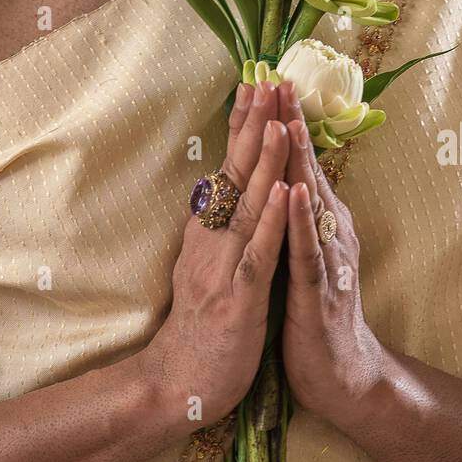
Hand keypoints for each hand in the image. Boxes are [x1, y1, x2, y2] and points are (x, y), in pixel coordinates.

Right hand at [139, 81, 290, 433]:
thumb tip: (227, 185)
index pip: (228, 165)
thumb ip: (217, 225)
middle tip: (267, 80)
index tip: (256, 82)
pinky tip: (284, 192)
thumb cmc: (200, 322)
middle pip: (235, 171)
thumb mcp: (206, 261)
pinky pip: (257, 252)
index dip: (242, 124)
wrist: (177, 381)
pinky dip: (271, 220)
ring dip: (265, 161)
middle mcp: (210, 237)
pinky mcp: (238, 296)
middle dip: (253, 125)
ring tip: (279, 121)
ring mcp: (223, 265)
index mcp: (207, 229)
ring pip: (247, 204)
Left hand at [276, 80, 385, 428]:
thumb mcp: (299, 253)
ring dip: (300, 162)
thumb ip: (292, 214)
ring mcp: (327, 258)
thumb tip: (279, 171)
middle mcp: (328, 230)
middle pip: (307, 168)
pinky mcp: (319, 291)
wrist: (340, 374)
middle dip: (291, 125)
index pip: (298, 162)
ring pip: (311, 201)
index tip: (269, 79)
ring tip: (287, 122)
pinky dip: (301, 219)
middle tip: (280, 79)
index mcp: (318, 220)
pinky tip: (295, 192)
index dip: (283, 121)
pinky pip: (308, 250)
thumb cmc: (313, 312)